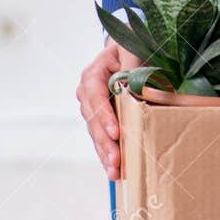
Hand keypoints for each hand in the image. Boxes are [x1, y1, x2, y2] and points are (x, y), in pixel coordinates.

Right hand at [76, 41, 142, 181]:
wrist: (127, 50)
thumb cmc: (130, 48)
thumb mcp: (131, 49)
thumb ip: (131, 64)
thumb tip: (131, 85)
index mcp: (93, 73)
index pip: (95, 95)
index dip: (104, 115)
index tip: (115, 132)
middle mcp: (88, 93)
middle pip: (93, 120)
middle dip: (104, 141)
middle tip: (116, 160)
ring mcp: (92, 108)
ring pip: (95, 133)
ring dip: (104, 152)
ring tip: (115, 171)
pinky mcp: (100, 119)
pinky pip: (101, 138)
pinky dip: (106, 154)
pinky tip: (113, 171)